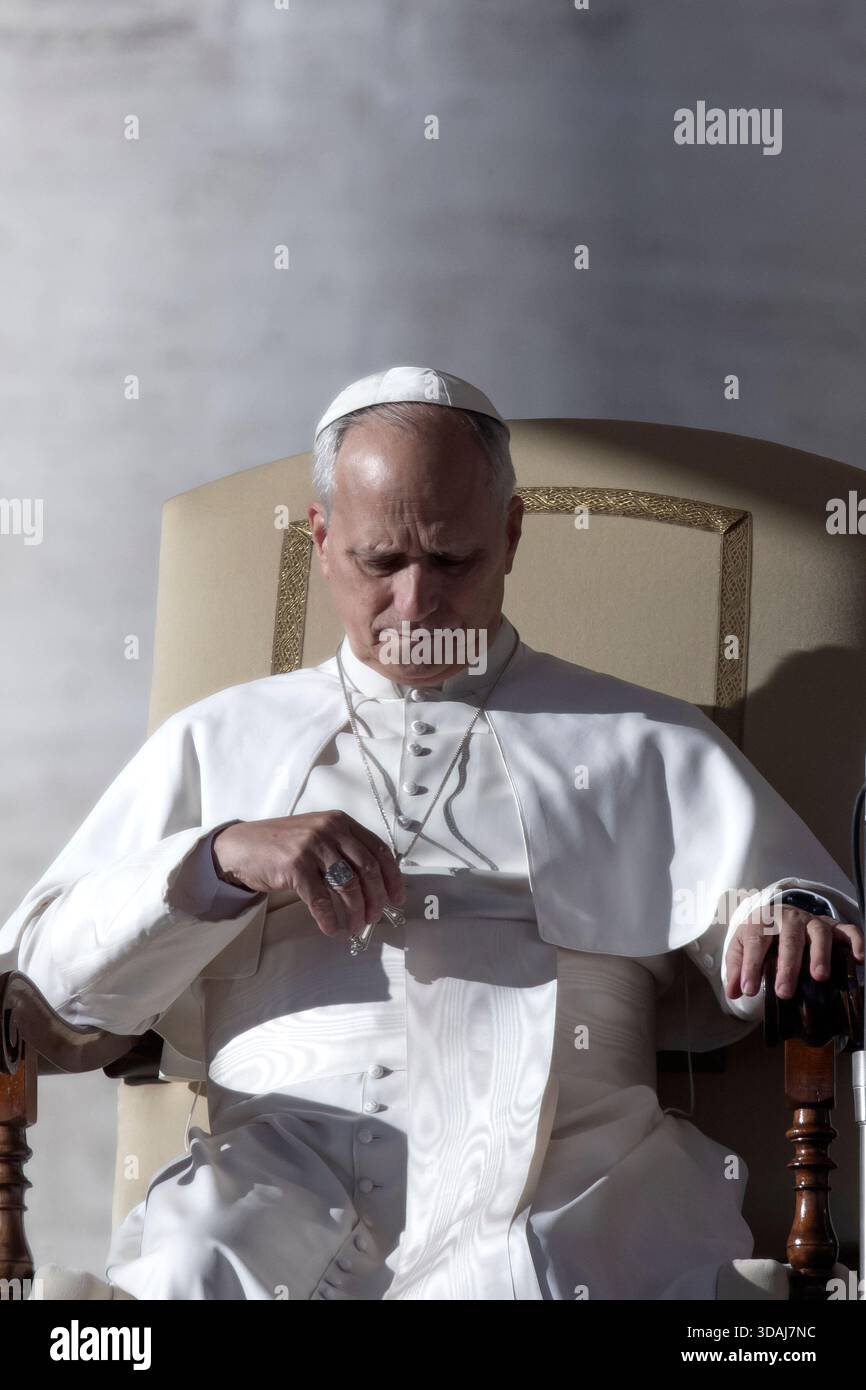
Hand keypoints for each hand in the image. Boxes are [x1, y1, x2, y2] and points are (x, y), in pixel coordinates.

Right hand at [212, 812, 404, 938]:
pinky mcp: (295, 865)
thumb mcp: (318, 836)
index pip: (379, 849)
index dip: (392, 877)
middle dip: (376, 899)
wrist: (241, 847)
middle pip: (368, 869)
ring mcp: (312, 846)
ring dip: (356, 911)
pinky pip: (321, 898)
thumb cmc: (282, 845)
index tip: (397, 898)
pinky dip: (329, 917)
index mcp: (341, 822)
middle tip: (375, 918)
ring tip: (355, 927)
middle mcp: (330, 829)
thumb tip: (375, 884)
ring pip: (348, 885)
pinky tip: (331, 928)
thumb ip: (344, 850)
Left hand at [724, 903, 863, 1001]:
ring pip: (818, 933)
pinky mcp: (832, 926)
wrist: (778, 914)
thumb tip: (734, 992)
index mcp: (763, 921)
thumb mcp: (741, 946)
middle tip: (783, 992)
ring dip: (819, 954)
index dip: (750, 966)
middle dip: (787, 966)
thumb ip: (736, 968)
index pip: (755, 942)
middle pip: (788, 939)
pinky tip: (858, 958)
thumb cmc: (760, 936)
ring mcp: (812, 921)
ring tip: (819, 977)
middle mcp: (789, 918)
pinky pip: (847, 931)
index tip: (749, 990)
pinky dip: (855, 941)